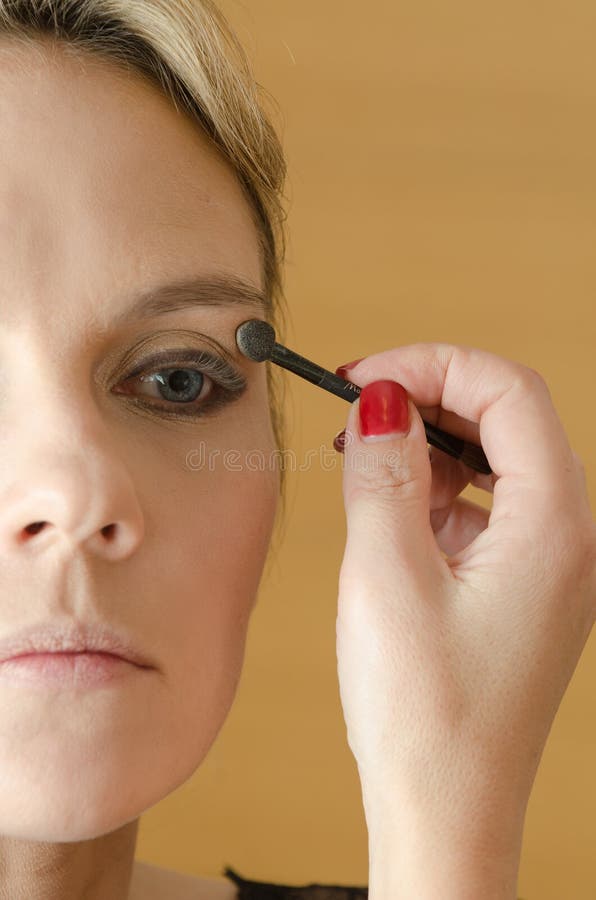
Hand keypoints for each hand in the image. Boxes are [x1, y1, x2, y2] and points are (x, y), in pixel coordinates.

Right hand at [334, 344, 595, 892]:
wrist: (444, 812)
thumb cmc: (424, 714)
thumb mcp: (386, 577)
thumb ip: (385, 475)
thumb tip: (382, 401)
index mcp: (555, 525)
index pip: (509, 393)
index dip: (433, 366)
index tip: (364, 376)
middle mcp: (567, 538)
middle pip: (507, 420)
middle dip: (429, 398)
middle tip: (357, 409)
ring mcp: (546, 563)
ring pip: (494, 461)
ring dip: (429, 445)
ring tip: (364, 461)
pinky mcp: (518, 586)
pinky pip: (483, 507)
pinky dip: (434, 491)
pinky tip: (390, 510)